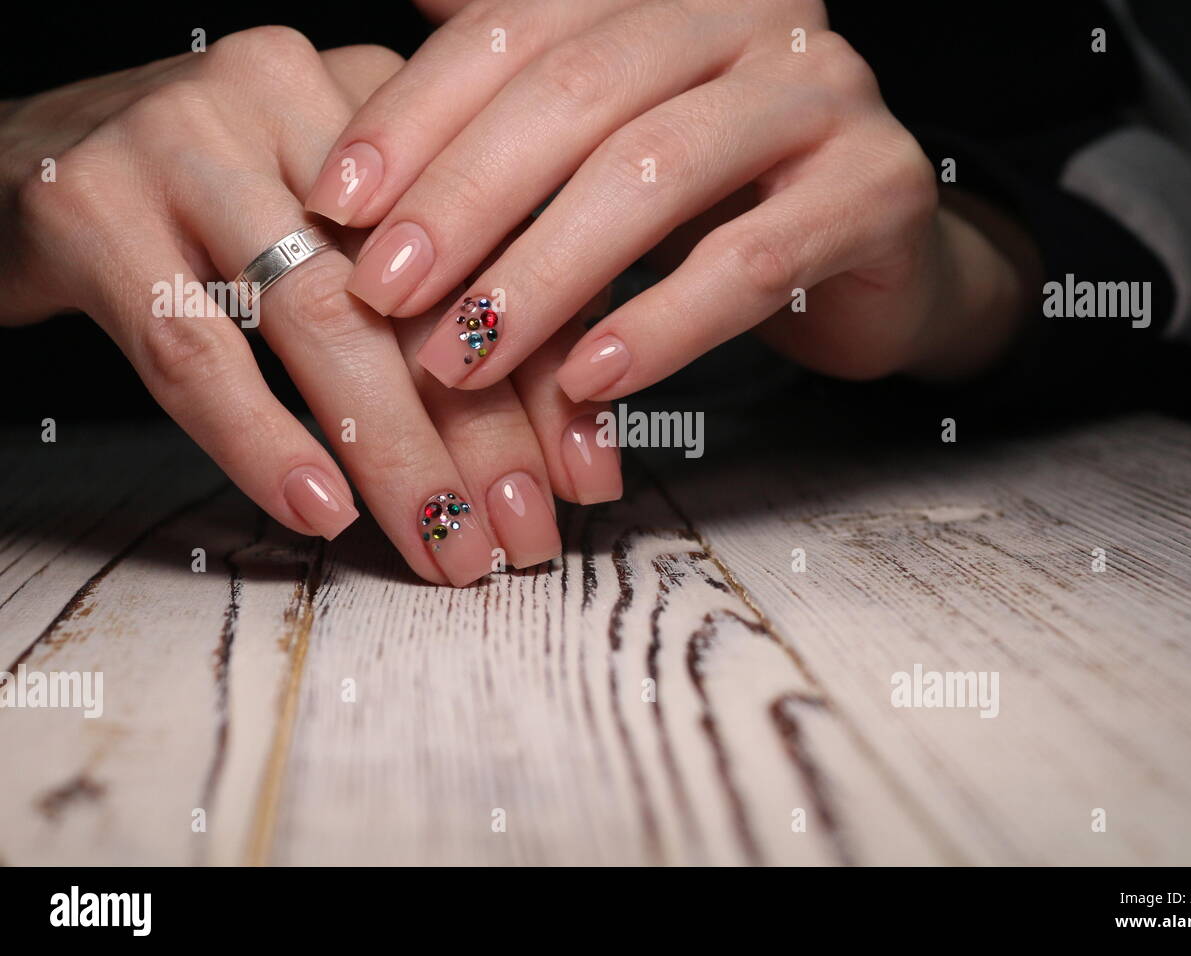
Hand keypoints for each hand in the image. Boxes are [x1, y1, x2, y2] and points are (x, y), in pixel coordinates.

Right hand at [0, 28, 620, 585]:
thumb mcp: (348, 234)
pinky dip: (263, 439)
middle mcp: (294, 91)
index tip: (588, 481)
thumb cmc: (220, 216)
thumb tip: (573, 447)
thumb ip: (453, 310)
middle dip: (486, 431)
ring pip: (319, 317)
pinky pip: (191, 346)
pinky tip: (321, 509)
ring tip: (444, 546)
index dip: (552, 374)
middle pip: (418, 287)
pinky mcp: (90, 204)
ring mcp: (185, 139)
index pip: (496, 250)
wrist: (22, 163)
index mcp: (385, 96)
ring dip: (394, 451)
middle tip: (522, 538)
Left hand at [305, 0, 1034, 401]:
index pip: (516, 27)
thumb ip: (521, 77)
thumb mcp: (610, 129)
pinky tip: (587, 382)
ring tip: (466, 357)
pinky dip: (658, 325)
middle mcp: (749, 15)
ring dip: (544, 275)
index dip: (417, 113)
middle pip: (579, 91)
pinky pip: (750, 260)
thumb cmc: (719, 195)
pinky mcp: (877, 188)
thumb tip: (397, 1)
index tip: (336, 203)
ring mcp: (823, 96)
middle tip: (383, 294)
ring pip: (655, 172)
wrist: (872, 254)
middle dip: (466, 199)